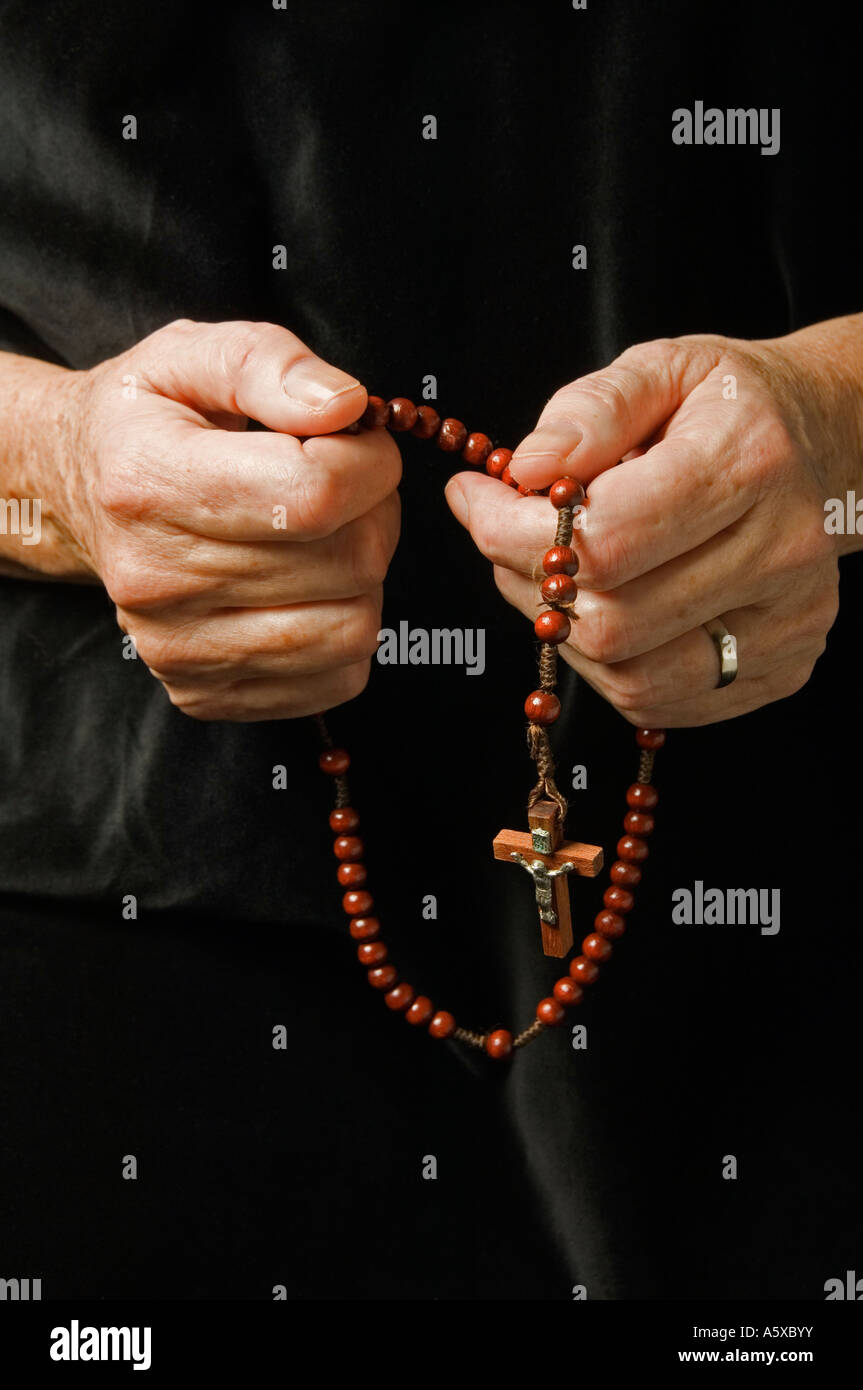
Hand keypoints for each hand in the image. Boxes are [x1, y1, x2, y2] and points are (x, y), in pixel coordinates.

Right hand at [58, 319, 400, 718]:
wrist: (78, 490)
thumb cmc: (146, 420)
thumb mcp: (192, 354)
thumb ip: (270, 365)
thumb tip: (344, 406)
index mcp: (148, 481)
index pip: (313, 495)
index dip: (369, 463)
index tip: (359, 440)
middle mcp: (153, 577)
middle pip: (348, 563)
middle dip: (375, 513)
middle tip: (347, 485)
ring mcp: (175, 647)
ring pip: (354, 628)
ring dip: (368, 576)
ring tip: (330, 535)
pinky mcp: (202, 691)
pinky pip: (336, 680)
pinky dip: (348, 630)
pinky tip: (313, 588)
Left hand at [445, 321, 862, 726]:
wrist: (820, 442)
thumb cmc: (729, 406)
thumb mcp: (661, 368)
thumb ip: (590, 410)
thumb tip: (526, 470)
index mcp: (749, 462)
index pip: (606, 538)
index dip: (513, 533)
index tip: (475, 502)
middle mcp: (781, 551)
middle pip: (613, 622)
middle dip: (531, 586)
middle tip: (507, 541)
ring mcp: (789, 621)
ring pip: (631, 678)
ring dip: (564, 634)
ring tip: (553, 577)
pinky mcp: (782, 667)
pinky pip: (661, 702)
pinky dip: (608, 668)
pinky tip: (603, 609)